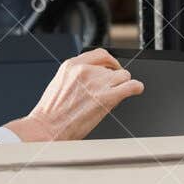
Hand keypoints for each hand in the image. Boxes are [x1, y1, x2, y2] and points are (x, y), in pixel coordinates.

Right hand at [4, 48, 143, 141]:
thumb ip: (77, 77)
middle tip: (112, 90)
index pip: (100, 55)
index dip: (111, 62)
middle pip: (113, 68)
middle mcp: (85, 71)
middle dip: (114, 79)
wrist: (46, 128)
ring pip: (124, 76)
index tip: (113, 68)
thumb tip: (95, 79)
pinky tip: (136, 90)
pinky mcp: (107, 98)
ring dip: (123, 85)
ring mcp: (97, 83)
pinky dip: (136, 88)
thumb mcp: (60, 85)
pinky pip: (131, 86)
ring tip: (117, 95)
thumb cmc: (50, 114)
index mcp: (71, 66)